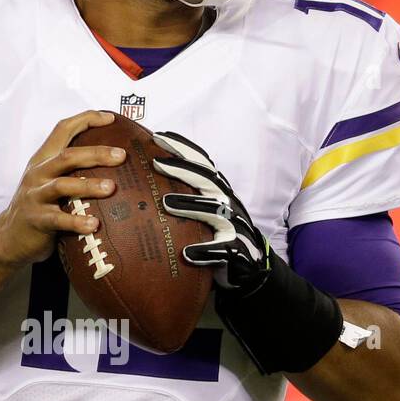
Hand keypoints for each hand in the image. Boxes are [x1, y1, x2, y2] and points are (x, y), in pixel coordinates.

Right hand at [0, 110, 124, 267]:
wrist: (8, 237)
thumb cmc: (38, 207)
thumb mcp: (49, 182)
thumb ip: (71, 170)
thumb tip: (112, 163)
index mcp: (43, 159)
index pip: (62, 129)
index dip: (86, 120)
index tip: (110, 119)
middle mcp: (38, 173)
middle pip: (68, 156)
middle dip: (96, 153)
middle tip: (121, 156)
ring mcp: (35, 196)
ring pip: (62, 185)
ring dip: (88, 185)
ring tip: (111, 188)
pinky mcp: (36, 220)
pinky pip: (58, 219)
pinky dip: (77, 222)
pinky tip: (94, 225)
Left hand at [152, 131, 269, 293]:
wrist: (251, 265)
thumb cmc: (221, 234)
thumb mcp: (207, 210)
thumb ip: (188, 195)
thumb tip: (148, 184)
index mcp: (219, 191)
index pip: (202, 163)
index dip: (183, 148)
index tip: (158, 136)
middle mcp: (228, 202)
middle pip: (207, 180)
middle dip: (183, 169)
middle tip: (157, 162)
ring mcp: (235, 225)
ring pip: (214, 210)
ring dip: (191, 205)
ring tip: (167, 203)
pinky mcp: (238, 250)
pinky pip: (222, 249)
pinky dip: (205, 251)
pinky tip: (187, 254)